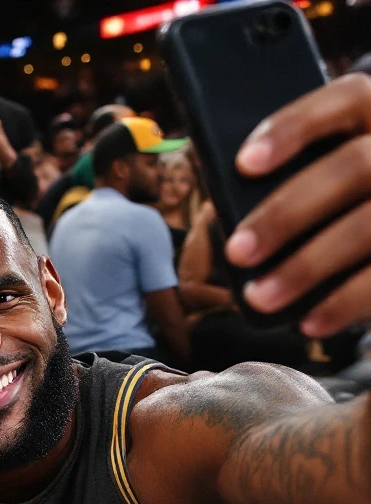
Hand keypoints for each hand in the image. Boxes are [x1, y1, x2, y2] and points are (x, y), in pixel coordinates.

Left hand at [225, 74, 370, 336]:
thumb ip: (293, 174)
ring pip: (370, 226)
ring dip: (307, 267)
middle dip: (288, 212)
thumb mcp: (325, 173)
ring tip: (259, 297)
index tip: (243, 164)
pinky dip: (345, 303)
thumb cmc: (343, 202)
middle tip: (237, 251)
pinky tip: (309, 323)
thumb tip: (228, 202)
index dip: (294, 127)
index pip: (347, 99)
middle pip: (355, 167)